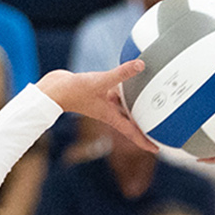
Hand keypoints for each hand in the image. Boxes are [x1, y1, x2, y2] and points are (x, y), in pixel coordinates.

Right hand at [35, 61, 156, 154]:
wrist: (54, 90)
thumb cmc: (73, 92)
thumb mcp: (101, 82)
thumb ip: (122, 74)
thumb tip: (141, 65)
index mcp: (111, 117)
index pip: (132, 133)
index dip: (145, 142)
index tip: (157, 149)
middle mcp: (109, 112)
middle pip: (131, 122)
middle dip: (144, 125)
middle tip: (160, 126)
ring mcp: (104, 103)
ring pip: (125, 106)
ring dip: (136, 105)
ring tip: (151, 101)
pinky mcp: (99, 93)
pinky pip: (116, 94)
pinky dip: (125, 90)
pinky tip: (131, 80)